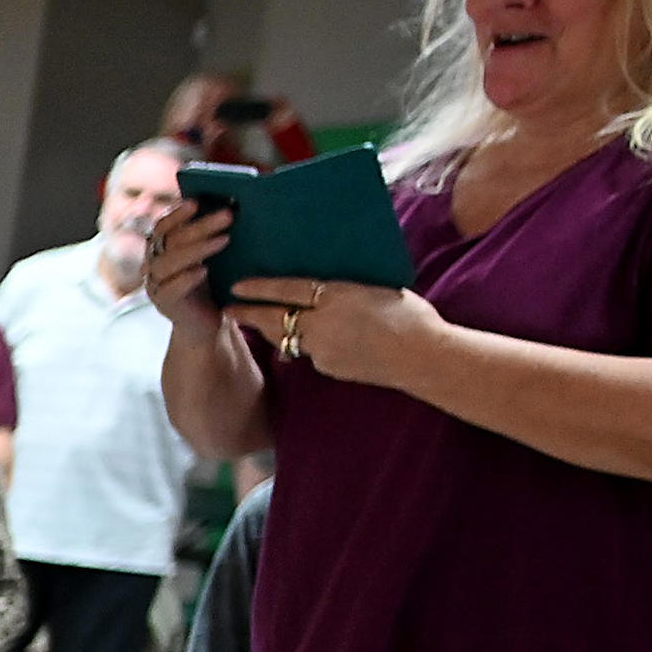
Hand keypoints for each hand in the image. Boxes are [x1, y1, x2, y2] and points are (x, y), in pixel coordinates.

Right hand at [145, 200, 235, 332]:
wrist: (204, 322)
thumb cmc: (210, 283)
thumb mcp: (209, 255)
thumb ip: (209, 234)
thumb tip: (232, 204)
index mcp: (161, 247)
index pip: (164, 225)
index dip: (179, 213)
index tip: (198, 201)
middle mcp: (153, 263)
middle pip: (171, 240)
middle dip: (200, 226)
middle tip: (228, 215)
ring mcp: (155, 284)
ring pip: (168, 262)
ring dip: (197, 249)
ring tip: (224, 240)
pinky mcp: (164, 304)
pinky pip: (170, 289)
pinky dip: (186, 278)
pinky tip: (204, 270)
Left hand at [228, 278, 437, 387]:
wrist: (423, 357)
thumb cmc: (410, 316)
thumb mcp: (377, 290)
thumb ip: (347, 289)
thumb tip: (329, 284)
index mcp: (337, 296)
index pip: (287, 290)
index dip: (260, 288)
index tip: (238, 285)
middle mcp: (322, 324)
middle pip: (274, 318)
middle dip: (248, 314)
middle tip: (228, 309)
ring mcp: (322, 349)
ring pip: (287, 337)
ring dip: (272, 330)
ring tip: (256, 322)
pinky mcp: (327, 367)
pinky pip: (308, 353)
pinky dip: (304, 345)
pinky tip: (306, 340)